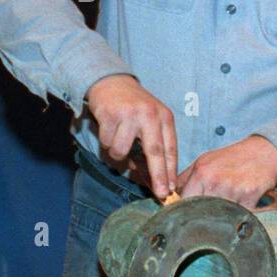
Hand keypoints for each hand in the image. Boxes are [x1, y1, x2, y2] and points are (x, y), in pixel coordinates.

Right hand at [85, 74, 177, 198]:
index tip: (171, 189)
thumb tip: (152, 178)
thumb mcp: (151, 120)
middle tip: (161, 194)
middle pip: (154, 152)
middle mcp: (149, 114)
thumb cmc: (133, 107)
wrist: (110, 82)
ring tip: (117, 140)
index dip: (171, 171)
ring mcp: (129, 114)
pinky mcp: (110, 115)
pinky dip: (105, 142)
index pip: (170, 148)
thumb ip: (154, 144)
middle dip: (158, 176)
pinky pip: (106, 142)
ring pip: (122, 151)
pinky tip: (108, 129)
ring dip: (117, 154)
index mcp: (163, 116)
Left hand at [177, 136, 276, 207]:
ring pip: (218, 216)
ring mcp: (232, 190)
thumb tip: (166, 196)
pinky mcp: (249, 198)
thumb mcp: (204, 161)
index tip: (185, 216)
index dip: (184, 211)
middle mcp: (215, 181)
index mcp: (201, 172)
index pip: (183, 201)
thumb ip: (186, 179)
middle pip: (200, 211)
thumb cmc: (232, 159)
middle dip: (202, 216)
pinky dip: (238, 216)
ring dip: (221, 216)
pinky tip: (240, 205)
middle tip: (206, 216)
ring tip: (225, 207)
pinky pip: (237, 217)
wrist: (263, 154)